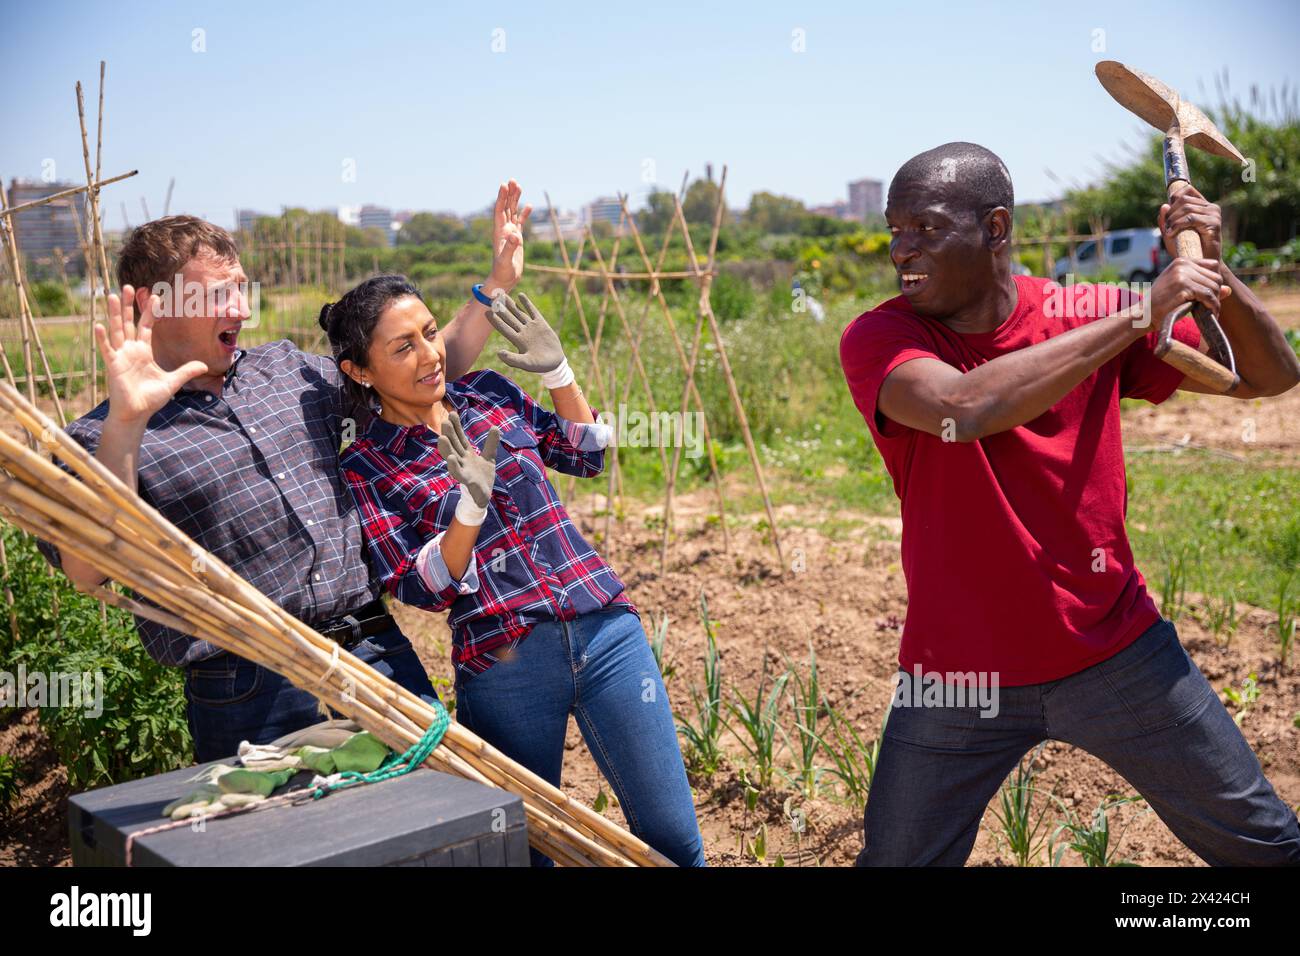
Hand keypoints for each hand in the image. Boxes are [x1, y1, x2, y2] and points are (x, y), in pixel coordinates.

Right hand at [95, 285, 207, 423]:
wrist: (136, 414)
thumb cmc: (150, 399)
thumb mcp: (172, 382)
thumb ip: (186, 371)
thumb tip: (205, 365)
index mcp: (143, 352)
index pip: (146, 327)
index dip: (150, 312)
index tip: (155, 296)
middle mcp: (130, 351)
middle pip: (128, 323)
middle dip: (128, 305)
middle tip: (127, 286)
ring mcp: (120, 356)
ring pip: (116, 330)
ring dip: (114, 313)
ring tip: (111, 295)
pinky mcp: (113, 366)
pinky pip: (107, 350)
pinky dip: (102, 338)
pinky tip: (98, 325)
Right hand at [438, 412, 499, 508]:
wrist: (485, 494)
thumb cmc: (483, 475)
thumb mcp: (490, 457)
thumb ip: (491, 443)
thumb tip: (495, 427)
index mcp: (467, 453)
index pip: (460, 437)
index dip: (456, 426)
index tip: (452, 413)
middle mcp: (461, 460)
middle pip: (454, 445)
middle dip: (449, 434)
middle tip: (445, 421)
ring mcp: (462, 470)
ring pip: (451, 458)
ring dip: (446, 449)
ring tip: (442, 438)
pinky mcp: (466, 480)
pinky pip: (457, 473)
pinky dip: (453, 466)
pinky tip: (450, 458)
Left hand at [486, 180, 532, 292]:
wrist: (504, 279)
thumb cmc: (503, 272)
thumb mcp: (506, 261)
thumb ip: (510, 248)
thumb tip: (515, 236)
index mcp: (499, 232)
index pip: (500, 211)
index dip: (501, 197)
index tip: (504, 185)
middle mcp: (503, 230)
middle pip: (506, 207)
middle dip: (509, 194)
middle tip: (512, 180)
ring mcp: (510, 233)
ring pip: (513, 212)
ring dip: (515, 199)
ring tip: (518, 186)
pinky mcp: (517, 238)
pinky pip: (520, 222)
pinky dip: (524, 214)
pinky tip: (529, 205)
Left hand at [488, 291, 565, 373]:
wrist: (554, 363)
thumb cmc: (539, 365)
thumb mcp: (526, 364)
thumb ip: (513, 359)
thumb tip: (498, 353)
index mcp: (517, 340)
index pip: (504, 328)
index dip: (495, 320)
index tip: (487, 312)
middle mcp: (522, 332)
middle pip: (509, 317)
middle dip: (501, 308)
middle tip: (492, 297)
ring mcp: (531, 327)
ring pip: (519, 313)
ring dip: (511, 304)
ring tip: (503, 294)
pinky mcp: (541, 324)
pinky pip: (533, 311)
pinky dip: (527, 304)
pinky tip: (521, 295)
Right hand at [1149, 257, 1230, 323]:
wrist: (1143, 314)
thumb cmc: (1161, 304)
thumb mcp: (1182, 290)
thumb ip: (1203, 286)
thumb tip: (1228, 290)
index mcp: (1181, 261)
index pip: (1212, 266)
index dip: (1214, 282)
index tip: (1210, 296)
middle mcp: (1182, 264)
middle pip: (1216, 277)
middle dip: (1216, 293)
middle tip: (1212, 307)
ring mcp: (1182, 275)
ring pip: (1214, 287)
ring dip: (1215, 302)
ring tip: (1212, 312)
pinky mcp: (1183, 287)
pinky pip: (1208, 296)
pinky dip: (1212, 306)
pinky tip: (1210, 313)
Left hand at [1159, 186, 1221, 262]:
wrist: (1200, 264)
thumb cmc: (1186, 249)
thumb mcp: (1171, 233)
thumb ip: (1166, 221)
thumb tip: (1164, 205)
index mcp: (1202, 206)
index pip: (1187, 189)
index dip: (1174, 196)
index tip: (1168, 212)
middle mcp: (1210, 207)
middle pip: (1184, 199)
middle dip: (1170, 213)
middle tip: (1166, 226)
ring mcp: (1214, 214)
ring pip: (1186, 208)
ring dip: (1173, 220)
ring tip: (1169, 232)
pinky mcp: (1214, 223)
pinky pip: (1191, 218)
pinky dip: (1178, 225)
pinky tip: (1171, 233)